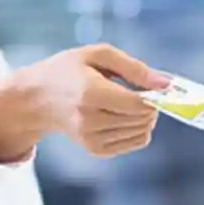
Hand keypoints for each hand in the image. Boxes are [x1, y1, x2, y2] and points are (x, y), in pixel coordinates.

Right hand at [0, 44, 166, 161]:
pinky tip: (121, 115)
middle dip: (150, 105)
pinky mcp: (95, 150)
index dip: (154, 96)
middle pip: (142, 119)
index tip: (155, 86)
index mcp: (90, 93)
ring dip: (144, 117)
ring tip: (127, 102)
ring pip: (142, 133)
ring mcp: (91, 138)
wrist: (37, 98)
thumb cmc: (69, 71)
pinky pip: (134, 142)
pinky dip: (136, 129)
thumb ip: (134, 67)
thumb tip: (166, 84)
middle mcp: (89, 119)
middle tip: (140, 91)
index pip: (138, 104)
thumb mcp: (98, 55)